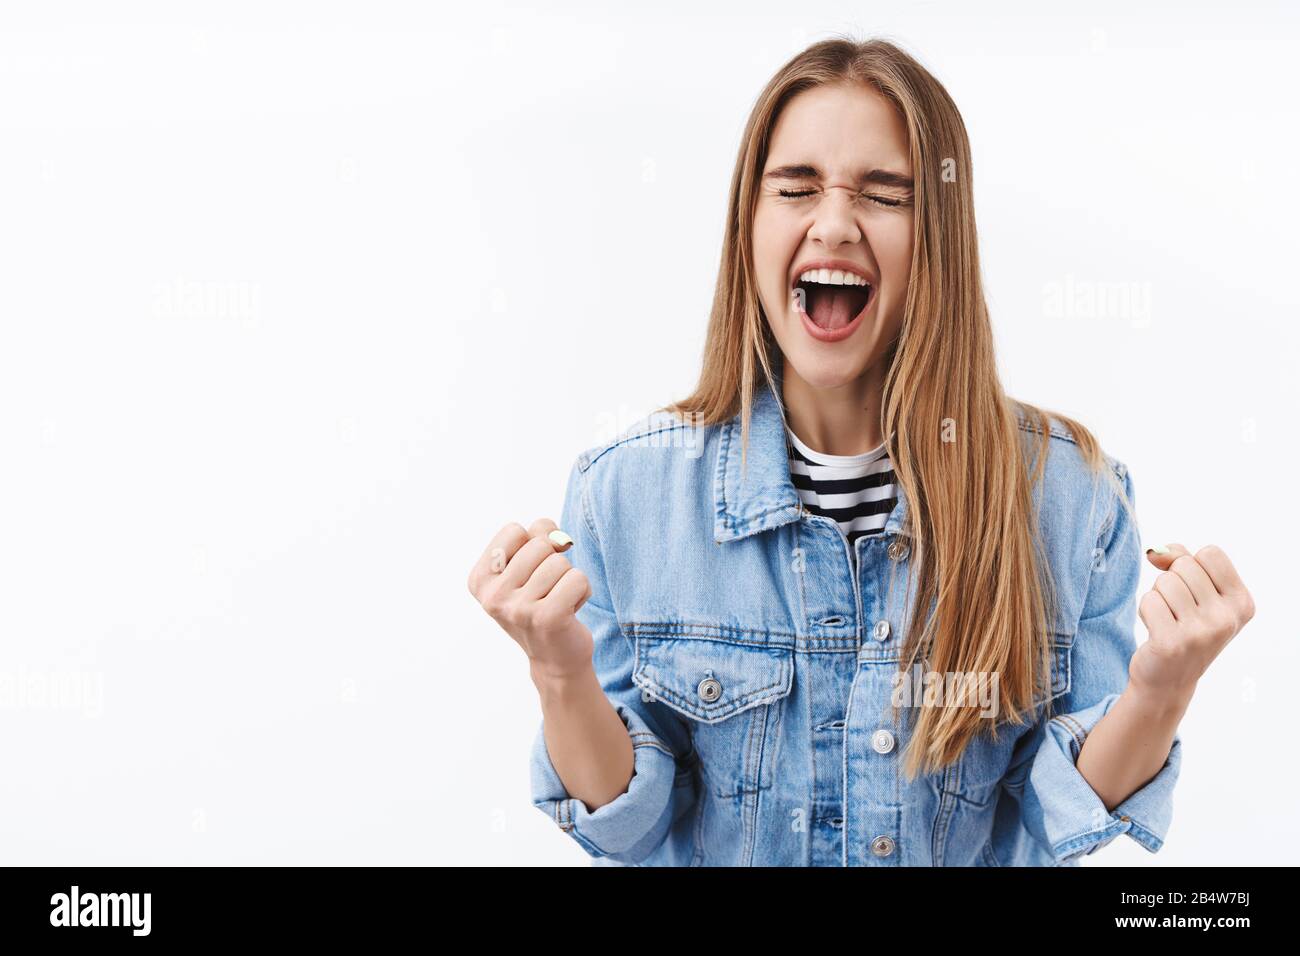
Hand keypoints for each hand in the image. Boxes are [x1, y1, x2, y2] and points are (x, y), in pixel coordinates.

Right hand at [468, 518, 594, 681]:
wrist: (555, 657)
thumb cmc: (541, 603)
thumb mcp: (528, 566)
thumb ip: (538, 536)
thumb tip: (560, 539)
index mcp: (480, 580)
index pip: (514, 531)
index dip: (533, 544)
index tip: (531, 572)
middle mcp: (493, 597)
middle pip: (540, 544)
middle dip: (553, 562)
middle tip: (547, 591)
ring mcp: (518, 610)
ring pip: (560, 562)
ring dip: (568, 579)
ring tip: (558, 601)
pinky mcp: (547, 619)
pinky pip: (578, 578)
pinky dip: (583, 591)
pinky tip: (570, 611)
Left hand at [1129, 542, 1255, 702]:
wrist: (1169, 679)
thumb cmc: (1184, 626)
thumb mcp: (1197, 591)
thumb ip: (1181, 558)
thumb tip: (1155, 551)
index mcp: (1242, 603)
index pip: (1210, 553)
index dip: (1191, 563)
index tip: (1192, 588)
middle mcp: (1227, 619)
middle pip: (1184, 565)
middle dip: (1173, 582)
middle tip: (1178, 611)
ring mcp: (1201, 632)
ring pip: (1164, 582)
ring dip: (1158, 597)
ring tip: (1169, 621)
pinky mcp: (1172, 643)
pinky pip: (1149, 601)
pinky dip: (1146, 611)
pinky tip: (1157, 631)